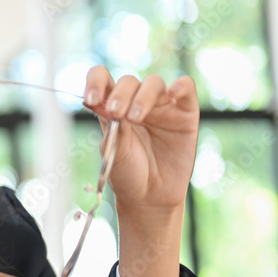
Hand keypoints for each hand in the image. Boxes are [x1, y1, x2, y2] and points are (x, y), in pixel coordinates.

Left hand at [83, 67, 199, 214]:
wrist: (150, 197)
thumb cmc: (127, 174)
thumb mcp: (115, 153)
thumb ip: (114, 129)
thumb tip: (110, 105)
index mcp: (112, 108)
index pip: (102, 80)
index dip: (95, 82)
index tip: (91, 99)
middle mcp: (135, 102)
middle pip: (128, 82)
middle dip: (119, 95)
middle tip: (115, 113)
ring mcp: (161, 106)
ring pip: (153, 83)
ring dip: (142, 96)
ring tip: (135, 117)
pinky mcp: (185, 112)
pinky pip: (186, 88)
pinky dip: (180, 86)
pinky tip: (173, 92)